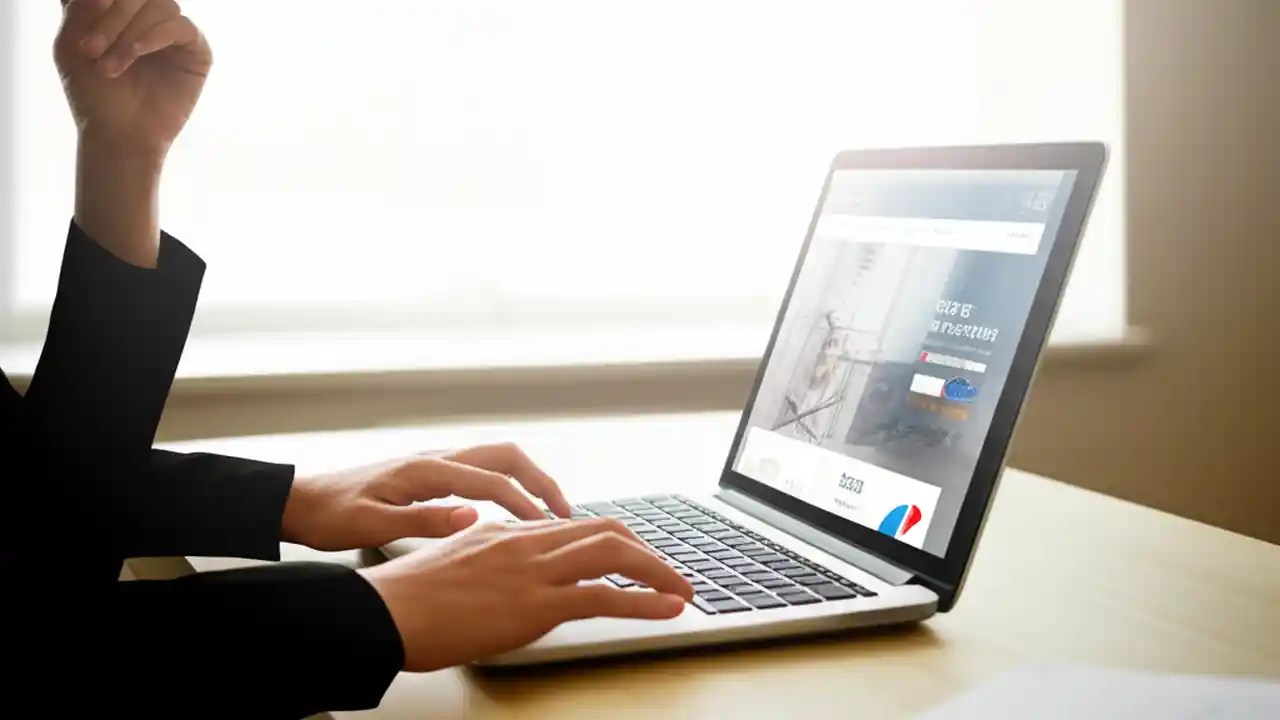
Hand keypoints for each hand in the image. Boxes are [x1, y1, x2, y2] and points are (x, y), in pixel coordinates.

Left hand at [56, 0, 210, 154]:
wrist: (120, 135)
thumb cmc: (94, 94)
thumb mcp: (71, 44)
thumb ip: (81, 7)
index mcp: (116, 11)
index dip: (99, 1)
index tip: (82, 26)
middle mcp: (146, 18)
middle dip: (110, 18)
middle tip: (89, 50)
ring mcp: (172, 32)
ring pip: (158, 5)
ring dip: (128, 33)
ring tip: (109, 67)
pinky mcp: (195, 50)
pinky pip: (181, 26)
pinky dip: (154, 35)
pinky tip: (138, 53)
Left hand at [281, 443, 575, 551]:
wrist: (302, 502)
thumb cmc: (332, 516)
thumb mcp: (372, 527)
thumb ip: (424, 522)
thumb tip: (472, 518)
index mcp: (426, 470)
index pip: (493, 480)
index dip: (526, 503)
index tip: (550, 526)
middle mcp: (436, 458)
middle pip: (505, 455)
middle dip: (540, 479)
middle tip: (565, 510)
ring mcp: (434, 462)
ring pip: (496, 458)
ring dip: (527, 479)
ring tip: (548, 510)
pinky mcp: (430, 472)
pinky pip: (481, 469)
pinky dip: (507, 483)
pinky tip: (512, 509)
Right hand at [360, 518, 694, 670]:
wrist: (385, 611)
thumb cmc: (408, 597)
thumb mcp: (455, 563)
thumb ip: (487, 557)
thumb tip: (504, 569)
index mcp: (508, 531)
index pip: (575, 526)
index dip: (614, 539)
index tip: (633, 555)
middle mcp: (527, 542)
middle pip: (604, 530)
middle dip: (645, 550)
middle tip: (666, 572)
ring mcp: (534, 570)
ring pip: (613, 553)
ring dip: (657, 570)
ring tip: (682, 587)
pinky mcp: (537, 603)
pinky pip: (605, 596)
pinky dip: (646, 600)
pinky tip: (669, 605)